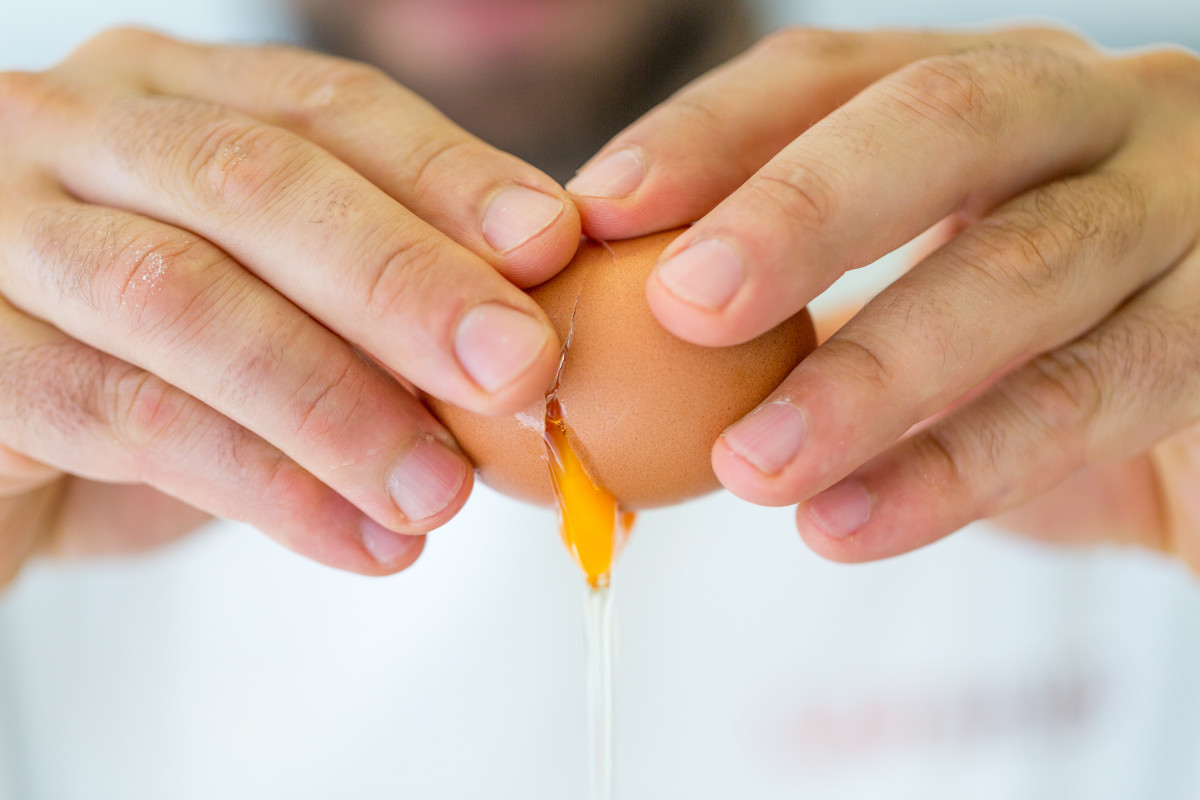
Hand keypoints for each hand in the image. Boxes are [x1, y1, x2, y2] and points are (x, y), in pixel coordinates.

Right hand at [0, 29, 580, 584]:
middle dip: (403, 280)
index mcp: (172, 93)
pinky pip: (128, 418)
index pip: (327, 107)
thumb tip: (530, 328)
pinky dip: (264, 486)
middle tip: (515, 367)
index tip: (551, 245)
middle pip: (256, 183)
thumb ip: (375, 294)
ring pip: (185, 299)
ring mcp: (1, 236)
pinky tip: (357, 538)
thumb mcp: (273, 301)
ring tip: (441, 493)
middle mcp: (77, 134)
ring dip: (339, 406)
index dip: (447, 174)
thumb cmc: (160, 362)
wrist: (7, 448)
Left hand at [568, 26, 1199, 563]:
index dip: (710, 134)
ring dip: (868, 374)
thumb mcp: (913, 301)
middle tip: (683, 304)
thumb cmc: (1037, 354)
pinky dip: (958, 468)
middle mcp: (1096, 118)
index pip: (833, 75)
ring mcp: (1182, 212)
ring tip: (752, 466)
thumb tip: (616, 340)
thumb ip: (795, 308)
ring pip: (1021, 267)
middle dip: (799, 211)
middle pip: (942, 122)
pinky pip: (1090, 396)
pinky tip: (848, 524)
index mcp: (991, 94)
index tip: (600, 211)